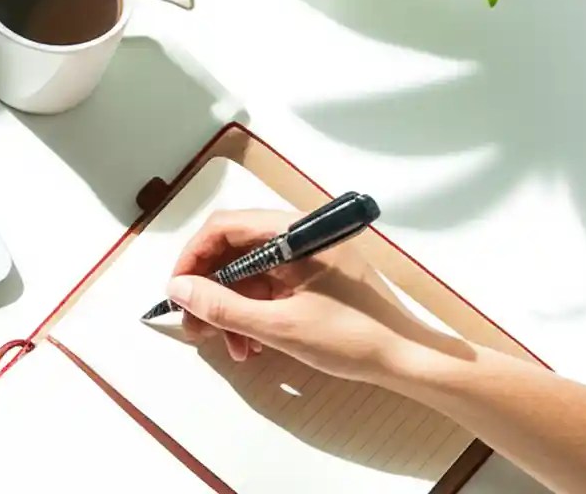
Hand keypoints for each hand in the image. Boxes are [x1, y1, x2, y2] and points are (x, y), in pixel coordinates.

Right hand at [168, 209, 449, 384]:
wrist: (408, 359)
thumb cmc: (352, 337)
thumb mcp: (279, 326)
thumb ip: (223, 307)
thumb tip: (178, 289)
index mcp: (294, 232)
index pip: (224, 227)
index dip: (192, 258)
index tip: (177, 293)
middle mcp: (298, 235)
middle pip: (233, 249)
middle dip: (209, 290)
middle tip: (195, 327)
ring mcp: (307, 255)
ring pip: (248, 272)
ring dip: (231, 308)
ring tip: (229, 346)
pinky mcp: (314, 276)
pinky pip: (269, 286)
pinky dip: (253, 312)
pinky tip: (252, 344)